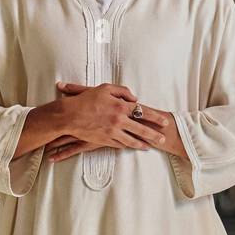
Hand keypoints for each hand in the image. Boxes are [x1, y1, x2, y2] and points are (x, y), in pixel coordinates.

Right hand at [47, 82, 166, 159]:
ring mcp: (112, 132)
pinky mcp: (105, 140)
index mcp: (121, 106)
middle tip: (163, 139)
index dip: (155, 118)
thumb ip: (122, 91)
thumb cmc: (86, 100)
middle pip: (142, 129)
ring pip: (132, 140)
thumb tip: (135, 98)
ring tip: (150, 146)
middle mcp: (119, 121)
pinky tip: (132, 146)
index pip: (144, 112)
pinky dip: (127, 145)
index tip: (165, 122)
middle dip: (154, 135)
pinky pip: (119, 144)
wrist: (70, 116)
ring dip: (142, 144)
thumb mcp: (105, 88)